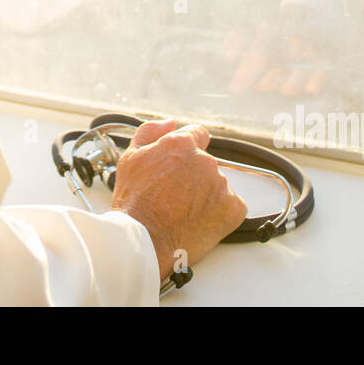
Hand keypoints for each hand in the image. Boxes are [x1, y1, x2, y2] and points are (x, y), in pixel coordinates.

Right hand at [109, 119, 247, 283]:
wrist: (145, 241)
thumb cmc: (134, 204)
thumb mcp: (130, 158)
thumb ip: (150, 132)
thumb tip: (169, 123)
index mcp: (182, 144)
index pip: (197, 134)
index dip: (186, 151)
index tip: (180, 166)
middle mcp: (205, 160)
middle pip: (205, 162)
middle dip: (193, 175)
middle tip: (174, 195)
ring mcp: (220, 184)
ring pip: (217, 184)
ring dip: (205, 194)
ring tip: (183, 212)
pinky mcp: (232, 208)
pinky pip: (231, 205)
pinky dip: (219, 212)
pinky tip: (199, 220)